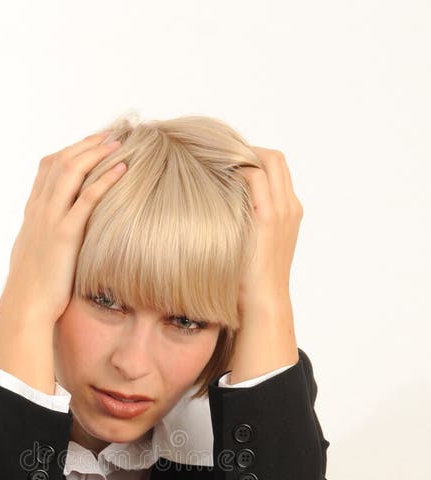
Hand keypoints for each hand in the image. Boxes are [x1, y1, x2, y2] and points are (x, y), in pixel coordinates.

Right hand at [3, 130, 126, 323]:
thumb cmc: (32, 288)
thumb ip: (44, 237)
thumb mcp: (35, 254)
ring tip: (118, 143)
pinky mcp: (65, 235)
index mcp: (32, 212)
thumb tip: (53, 236)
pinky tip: (122, 170)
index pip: (48, 167)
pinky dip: (105, 179)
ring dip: (96, 153)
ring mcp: (50, 220)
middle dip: (87, 144)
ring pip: (72, 172)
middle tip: (111, 134)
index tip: (91, 143)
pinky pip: (87, 199)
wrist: (25, 305)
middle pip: (61, 161)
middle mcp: (39, 209)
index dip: (71, 150)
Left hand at [228, 148, 300, 382]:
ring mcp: (282, 211)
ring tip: (214, 161)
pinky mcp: (268, 218)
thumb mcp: (249, 246)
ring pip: (269, 160)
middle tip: (218, 157)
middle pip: (275, 158)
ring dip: (241, 156)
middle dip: (248, 151)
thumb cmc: (250, 283)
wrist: (263, 304)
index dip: (253, 159)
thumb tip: (213, 213)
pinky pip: (255, 176)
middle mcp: (289, 207)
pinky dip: (237, 169)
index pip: (276, 169)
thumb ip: (242, 225)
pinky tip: (215, 177)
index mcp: (288, 213)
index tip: (227, 163)